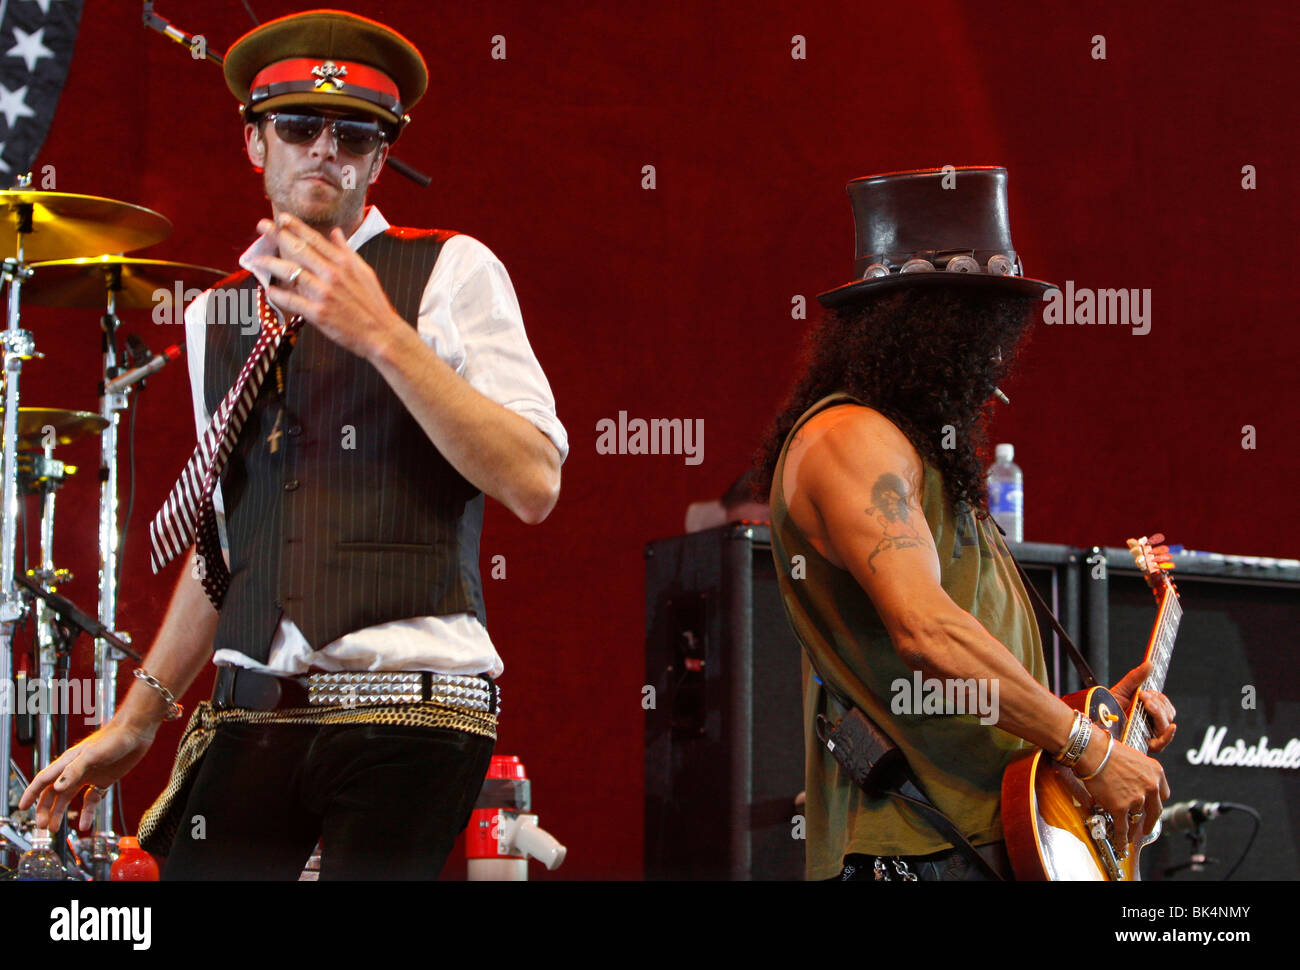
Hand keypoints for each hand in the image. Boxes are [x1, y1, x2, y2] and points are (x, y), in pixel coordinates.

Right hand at [18, 719, 156, 831]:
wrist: (136, 732)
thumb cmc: (114, 738)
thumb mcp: (92, 754)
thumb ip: (74, 770)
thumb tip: (57, 788)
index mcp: (68, 762)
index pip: (44, 780)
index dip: (31, 793)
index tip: (22, 807)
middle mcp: (75, 770)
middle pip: (53, 793)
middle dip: (45, 809)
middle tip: (42, 825)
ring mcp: (89, 775)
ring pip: (68, 798)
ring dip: (60, 813)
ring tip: (55, 828)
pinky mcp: (103, 780)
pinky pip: (91, 800)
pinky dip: (86, 813)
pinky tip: (84, 825)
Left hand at [250, 212, 403, 359]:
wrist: (381, 333)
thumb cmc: (374, 304)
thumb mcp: (365, 272)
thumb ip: (347, 251)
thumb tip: (336, 233)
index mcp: (344, 262)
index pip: (315, 239)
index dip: (296, 226)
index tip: (282, 218)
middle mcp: (332, 274)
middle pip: (299, 250)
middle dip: (277, 235)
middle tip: (262, 225)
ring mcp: (324, 293)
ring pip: (290, 272)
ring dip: (271, 264)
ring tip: (258, 259)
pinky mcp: (318, 313)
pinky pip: (291, 300)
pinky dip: (278, 294)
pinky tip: (269, 289)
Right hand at [1078, 735, 1170, 844]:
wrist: (1093, 752)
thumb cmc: (1108, 750)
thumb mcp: (1134, 757)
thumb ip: (1140, 772)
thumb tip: (1134, 782)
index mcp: (1156, 773)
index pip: (1163, 794)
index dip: (1155, 803)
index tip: (1151, 808)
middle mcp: (1151, 787)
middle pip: (1155, 811)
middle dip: (1150, 822)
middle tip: (1146, 828)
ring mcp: (1137, 798)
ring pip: (1137, 820)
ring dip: (1133, 830)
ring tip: (1129, 836)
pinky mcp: (1121, 807)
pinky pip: (1123, 827)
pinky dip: (1122, 839)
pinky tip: (1121, 845)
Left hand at [1111, 661, 1176, 752]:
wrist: (1091, 720)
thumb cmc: (1106, 706)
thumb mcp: (1122, 689)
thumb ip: (1136, 677)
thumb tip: (1149, 663)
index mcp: (1148, 713)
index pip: (1166, 707)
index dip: (1159, 698)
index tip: (1146, 692)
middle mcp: (1150, 725)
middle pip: (1168, 715)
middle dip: (1157, 702)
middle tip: (1142, 696)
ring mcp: (1148, 735)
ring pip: (1166, 724)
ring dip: (1158, 711)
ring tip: (1143, 702)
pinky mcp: (1142, 745)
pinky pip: (1162, 743)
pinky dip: (1169, 735)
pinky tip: (1170, 727)